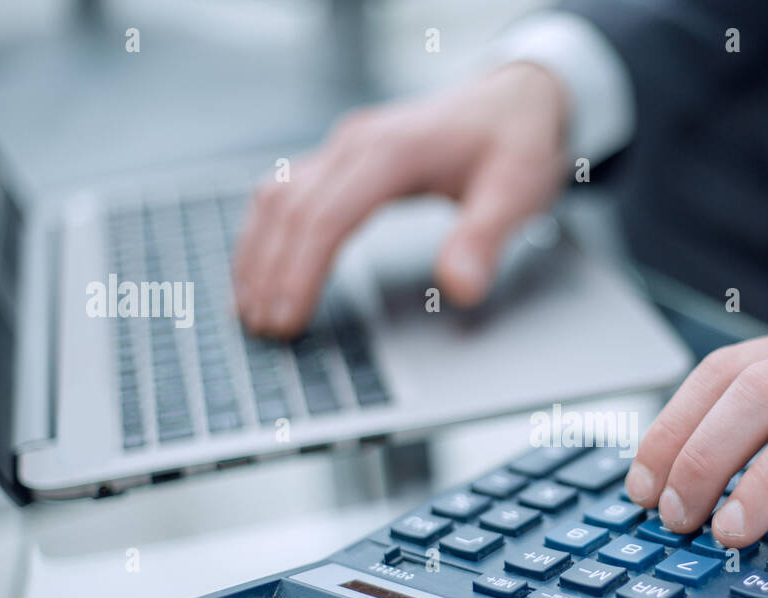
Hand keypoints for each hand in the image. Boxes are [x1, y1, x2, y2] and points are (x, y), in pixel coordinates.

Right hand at [232, 63, 569, 337]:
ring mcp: (346, 147)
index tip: (288, 319)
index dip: (300, 273)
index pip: (325, 217)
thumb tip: (460, 289)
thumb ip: (485, 240)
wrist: (520, 98)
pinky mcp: (345, 157)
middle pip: (291, 210)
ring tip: (248, 308)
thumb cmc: (517, 142)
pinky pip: (289, 191)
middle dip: (270, 273)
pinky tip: (260, 266)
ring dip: (257, 252)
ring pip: (278, 197)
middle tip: (262, 330)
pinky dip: (267, 232)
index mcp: (392, 151)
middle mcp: (357, 142)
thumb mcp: (517, 193)